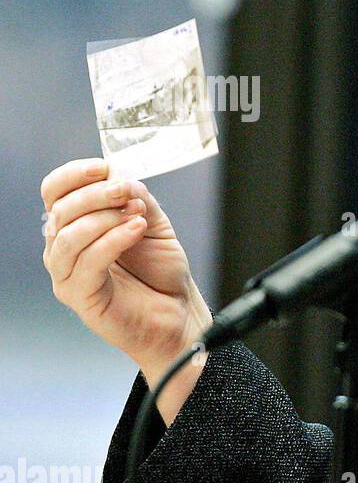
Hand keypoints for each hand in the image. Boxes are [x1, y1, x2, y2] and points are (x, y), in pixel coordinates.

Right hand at [41, 158, 211, 420]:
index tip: (104, 167)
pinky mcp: (80, 296)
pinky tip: (135, 230)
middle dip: (97, 195)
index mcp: (76, 227)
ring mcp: (68, 274)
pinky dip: (113, 240)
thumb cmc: (161, 274)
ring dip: (104, 218)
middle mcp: (64, 250)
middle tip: (128, 193)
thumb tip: (120, 177)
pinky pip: (87, 262)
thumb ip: (137, 199)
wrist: (178, 315)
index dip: (74, 175)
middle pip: (60, 210)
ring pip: (68, 235)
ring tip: (136, 216)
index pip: (54, 192)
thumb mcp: (153, 224)